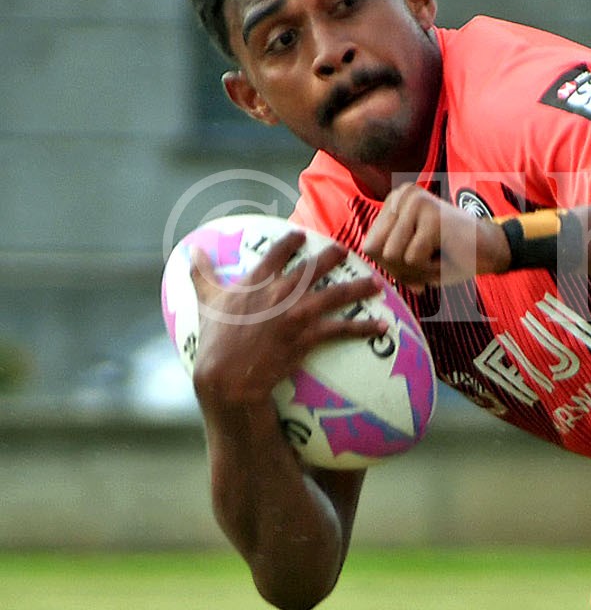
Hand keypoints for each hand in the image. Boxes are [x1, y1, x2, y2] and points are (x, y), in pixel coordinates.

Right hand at [190, 231, 386, 407]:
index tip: (301, 235)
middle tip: (346, 249)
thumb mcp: (206, 301)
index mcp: (256, 282)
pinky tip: (383, 327)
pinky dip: (364, 328)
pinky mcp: (308, 336)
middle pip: (314, 268)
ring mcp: (297, 314)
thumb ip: (202, 273)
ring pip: (335, 294)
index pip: (278, 253)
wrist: (227, 374)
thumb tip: (190, 249)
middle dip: (333, 256)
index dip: (291, 241)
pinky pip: (342, 329)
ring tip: (376, 283)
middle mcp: (280, 293)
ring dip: (358, 288)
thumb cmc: (215, 338)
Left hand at [360, 183, 507, 289]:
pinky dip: (430, 269)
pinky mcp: (432, 219)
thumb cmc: (450, 253)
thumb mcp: (410, 250)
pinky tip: (446, 258)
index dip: (390, 265)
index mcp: (395, 200)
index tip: (415, 266)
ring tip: (436, 260)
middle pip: (376, 250)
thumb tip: (371, 277)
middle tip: (426, 267)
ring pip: (392, 255)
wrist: (492, 249)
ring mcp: (418, 204)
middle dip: (400, 269)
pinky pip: (413, 259)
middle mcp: (403, 195)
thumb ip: (387, 257)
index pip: (369, 245)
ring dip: (416, 270)